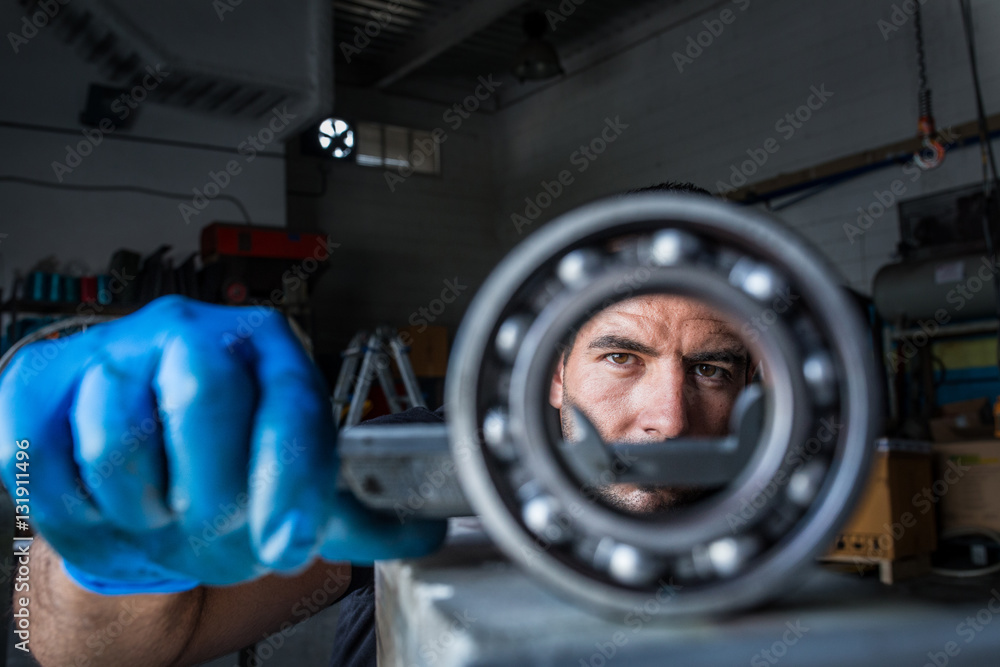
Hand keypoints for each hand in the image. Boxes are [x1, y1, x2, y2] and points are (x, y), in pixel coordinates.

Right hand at [0, 296, 444, 589]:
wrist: (130, 449)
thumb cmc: (220, 462)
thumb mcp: (293, 481)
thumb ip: (352, 510)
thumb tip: (423, 532)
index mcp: (270, 350)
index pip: (291, 403)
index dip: (290, 479)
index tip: (286, 541)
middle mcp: (195, 335)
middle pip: (204, 399)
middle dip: (212, 498)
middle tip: (216, 535)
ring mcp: (116, 354)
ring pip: (122, 437)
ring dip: (148, 509)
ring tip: (165, 515)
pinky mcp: (46, 390)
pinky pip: (53, 465)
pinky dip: (87, 513)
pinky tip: (114, 507)